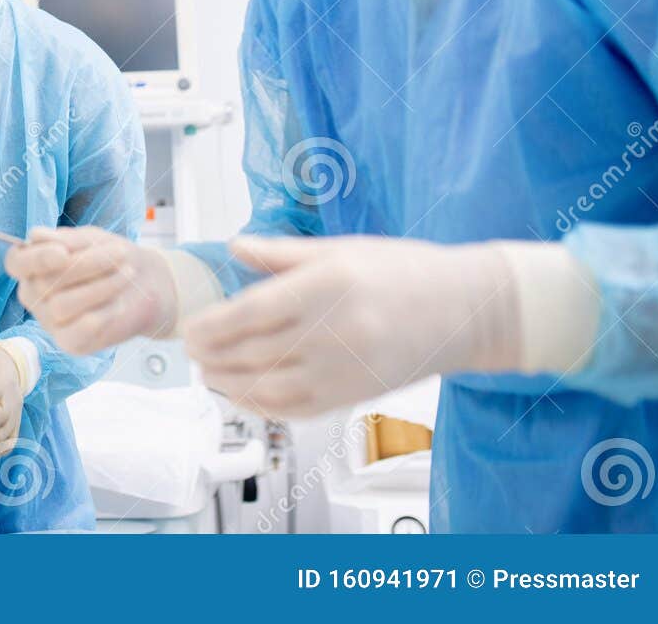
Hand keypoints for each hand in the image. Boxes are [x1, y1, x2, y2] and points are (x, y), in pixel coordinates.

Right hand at [6, 227, 175, 353]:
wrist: (144, 283)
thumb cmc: (110, 256)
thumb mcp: (91, 239)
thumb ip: (65, 240)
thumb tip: (35, 236)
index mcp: (31, 265)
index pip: (16, 263)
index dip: (35, 259)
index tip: (63, 253)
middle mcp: (34, 294)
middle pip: (43, 283)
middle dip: (86, 265)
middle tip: (119, 253)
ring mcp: (50, 320)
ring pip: (61, 306)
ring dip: (100, 287)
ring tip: (126, 273)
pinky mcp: (70, 342)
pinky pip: (78, 331)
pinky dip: (103, 314)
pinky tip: (119, 303)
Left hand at [183, 237, 520, 417]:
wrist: (468, 310)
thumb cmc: (405, 272)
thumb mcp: (339, 248)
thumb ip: (280, 253)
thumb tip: (234, 247)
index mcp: (326, 286)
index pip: (251, 313)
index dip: (212, 326)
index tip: (190, 328)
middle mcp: (334, 331)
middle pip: (253, 352)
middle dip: (212, 355)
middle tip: (190, 351)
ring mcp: (345, 369)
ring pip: (270, 386)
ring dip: (230, 384)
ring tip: (208, 373)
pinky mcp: (354, 396)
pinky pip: (297, 408)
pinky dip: (262, 405)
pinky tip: (244, 393)